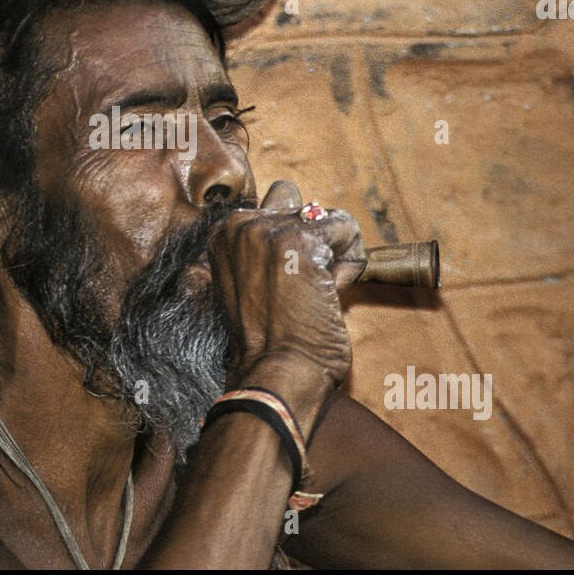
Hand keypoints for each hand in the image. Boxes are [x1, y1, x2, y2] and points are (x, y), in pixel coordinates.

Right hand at [206, 180, 363, 429]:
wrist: (274, 374)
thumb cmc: (269, 343)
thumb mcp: (251, 285)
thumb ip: (268, 250)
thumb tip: (316, 214)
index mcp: (222, 235)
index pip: (274, 209)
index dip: (291, 249)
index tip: (284, 288)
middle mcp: (238, 224)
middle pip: (296, 200)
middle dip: (311, 235)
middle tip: (305, 283)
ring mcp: (267, 230)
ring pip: (326, 215)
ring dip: (334, 251)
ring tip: (318, 292)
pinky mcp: (299, 240)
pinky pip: (346, 229)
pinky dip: (351, 262)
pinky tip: (331, 292)